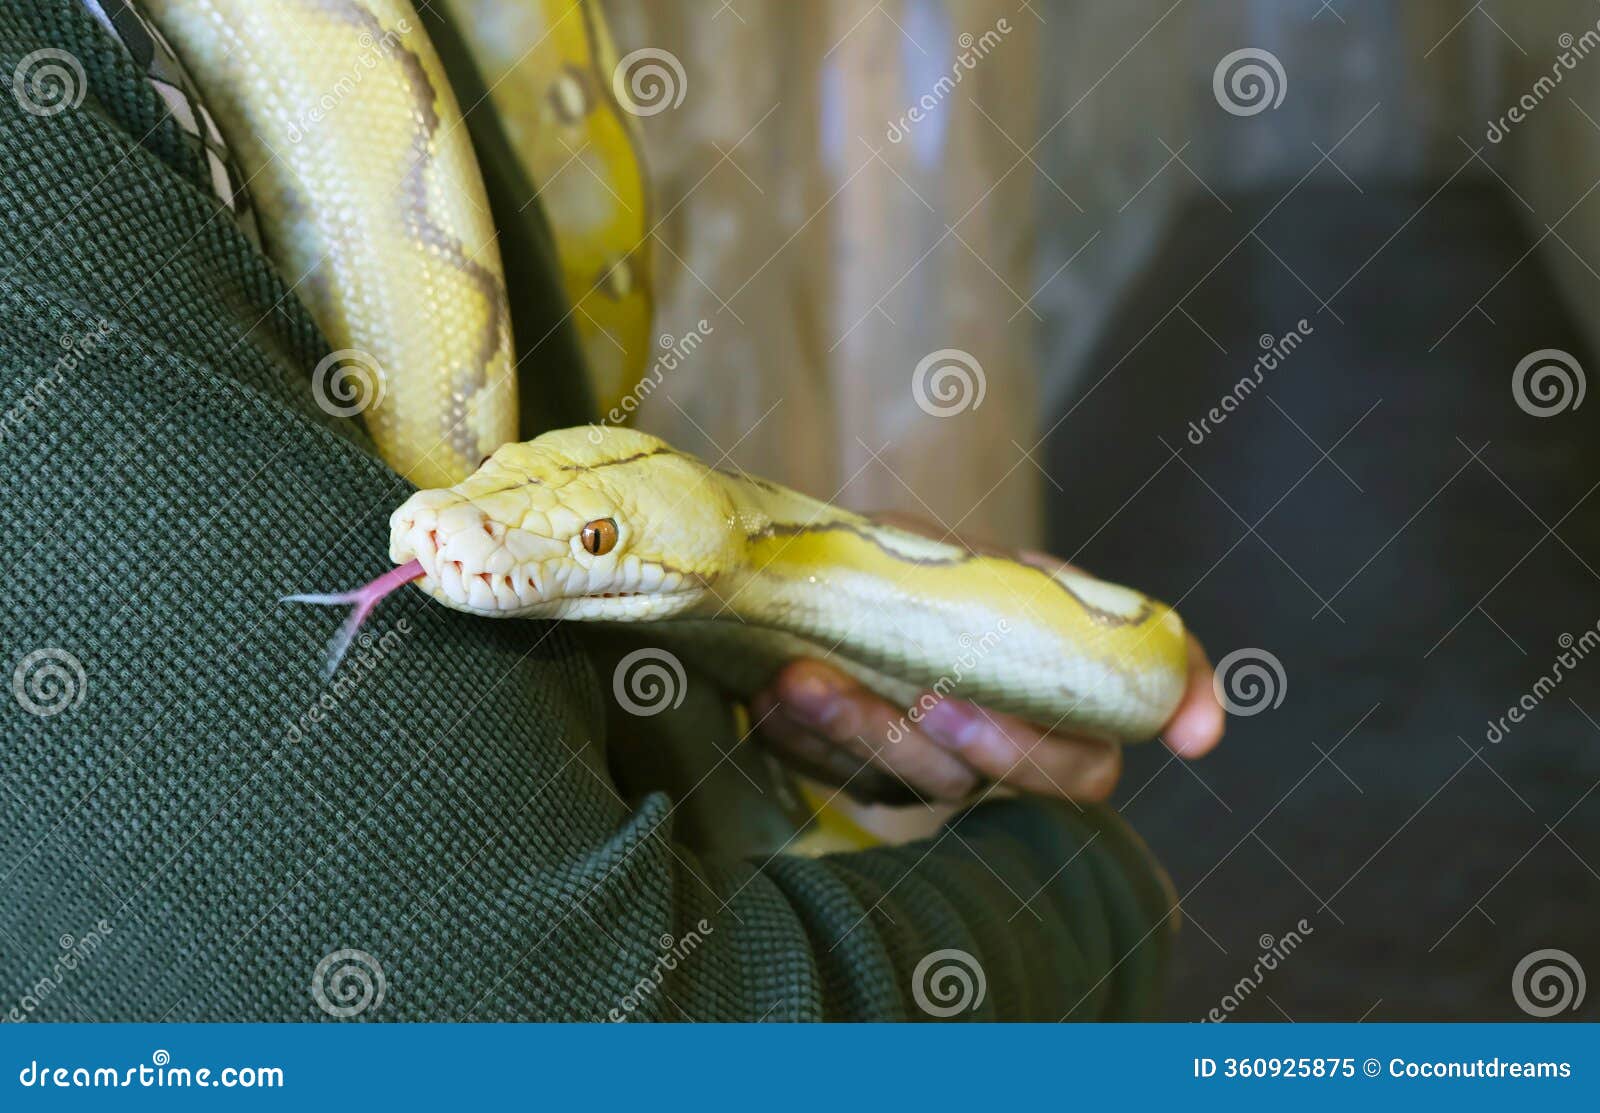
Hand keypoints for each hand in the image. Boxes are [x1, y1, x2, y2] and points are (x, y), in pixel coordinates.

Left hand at [750, 514, 1223, 805]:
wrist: (793, 592)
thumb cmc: (894, 572)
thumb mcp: (954, 559)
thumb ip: (1005, 581)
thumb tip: (1060, 606)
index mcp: (1057, 670)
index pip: (1145, 697)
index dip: (1186, 704)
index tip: (1197, 733)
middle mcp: (1019, 737)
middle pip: (1064, 777)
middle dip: (1002, 745)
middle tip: (936, 698)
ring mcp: (946, 769)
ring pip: (937, 783)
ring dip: (870, 732)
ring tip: (808, 678)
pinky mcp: (869, 783)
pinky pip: (847, 778)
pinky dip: (806, 736)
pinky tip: (775, 693)